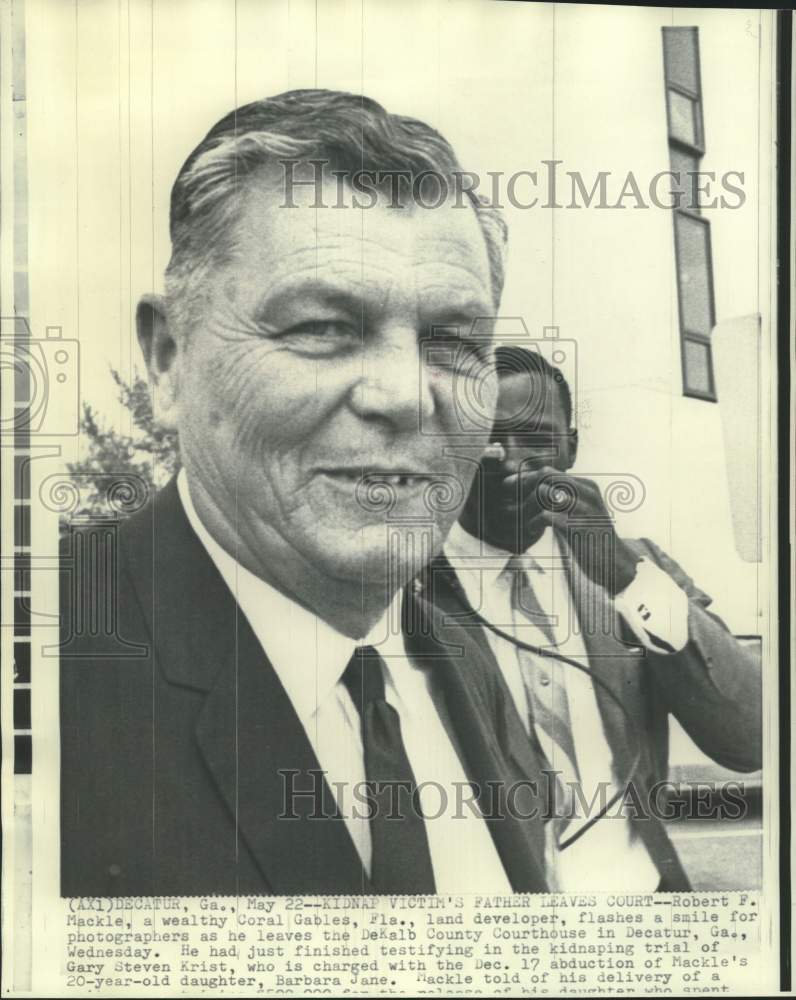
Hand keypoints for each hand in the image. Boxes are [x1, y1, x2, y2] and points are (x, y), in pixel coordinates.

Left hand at [510, 466, 641, 594]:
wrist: (613, 563)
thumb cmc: (590, 537)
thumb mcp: (577, 512)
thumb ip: (560, 498)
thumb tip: (531, 488)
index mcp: (586, 486)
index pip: (549, 472)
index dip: (526, 479)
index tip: (510, 489)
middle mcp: (586, 492)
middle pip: (546, 476)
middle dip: (526, 489)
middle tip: (518, 506)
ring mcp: (584, 508)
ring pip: (544, 493)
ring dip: (528, 508)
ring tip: (526, 522)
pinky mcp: (578, 526)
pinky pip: (547, 515)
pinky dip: (533, 522)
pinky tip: (531, 531)